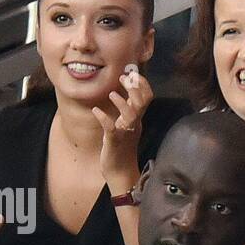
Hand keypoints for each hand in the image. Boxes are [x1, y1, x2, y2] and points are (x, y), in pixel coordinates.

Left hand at [94, 69, 153, 193]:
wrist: (120, 171)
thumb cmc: (122, 147)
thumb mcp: (127, 126)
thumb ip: (128, 111)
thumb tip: (126, 94)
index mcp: (138, 119)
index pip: (148, 98)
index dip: (143, 84)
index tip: (133, 73)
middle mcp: (135, 124)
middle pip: (142, 103)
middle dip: (134, 88)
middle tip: (123, 78)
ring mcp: (126, 133)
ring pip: (130, 115)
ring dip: (121, 103)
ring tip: (111, 94)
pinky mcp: (115, 141)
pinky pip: (111, 128)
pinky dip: (104, 118)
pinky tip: (96, 110)